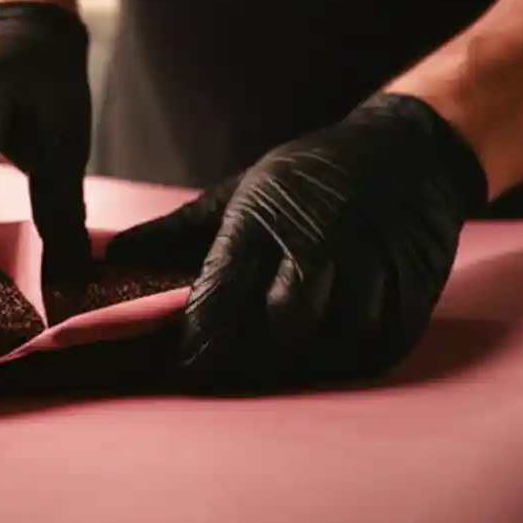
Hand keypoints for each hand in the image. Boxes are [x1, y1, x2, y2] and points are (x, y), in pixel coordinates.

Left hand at [105, 93, 488, 392]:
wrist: (409, 152)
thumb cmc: (312, 174)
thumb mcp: (241, 189)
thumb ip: (177, 232)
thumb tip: (112, 257)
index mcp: (263, 223)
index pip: (218, 300)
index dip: (193, 343)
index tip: (177, 365)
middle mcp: (317, 249)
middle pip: (272, 336)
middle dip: (242, 362)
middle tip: (223, 370)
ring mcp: (369, 274)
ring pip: (322, 352)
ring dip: (293, 367)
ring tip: (272, 363)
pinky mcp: (408, 299)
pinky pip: (368, 354)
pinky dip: (340, 363)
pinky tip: (321, 354)